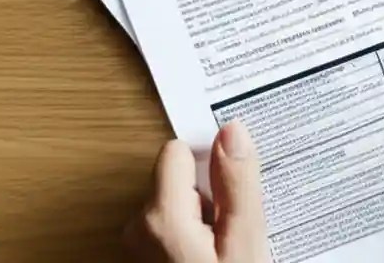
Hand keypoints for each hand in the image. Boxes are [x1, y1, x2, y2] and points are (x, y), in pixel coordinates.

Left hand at [126, 121, 269, 262]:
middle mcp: (139, 225)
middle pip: (178, 176)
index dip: (212, 163)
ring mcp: (139, 244)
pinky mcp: (145, 255)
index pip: (177, 150)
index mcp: (161, 215)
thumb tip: (232, 131)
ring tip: (224, 247)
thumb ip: (237, 184)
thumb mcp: (244, 243)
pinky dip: (194, 233)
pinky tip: (213, 255)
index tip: (232, 188)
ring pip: (178, 202)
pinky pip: (172, 224)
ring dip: (203, 216)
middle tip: (233, 228)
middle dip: (209, 193)